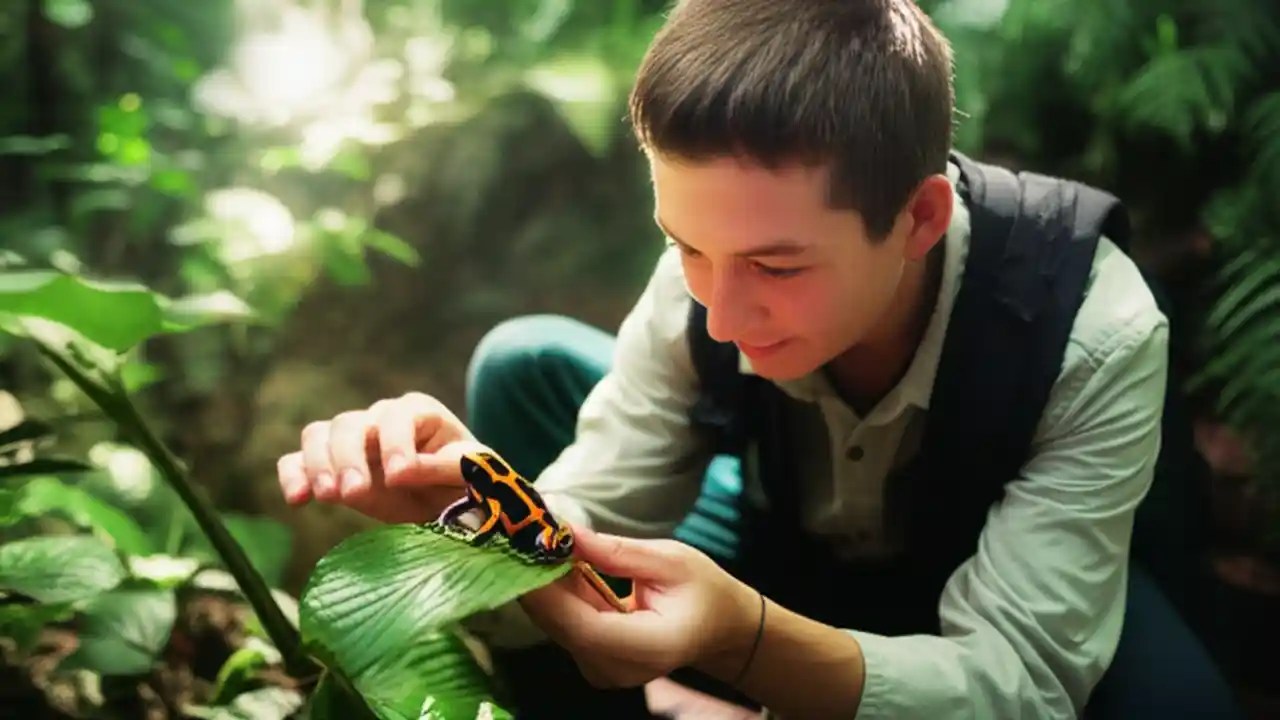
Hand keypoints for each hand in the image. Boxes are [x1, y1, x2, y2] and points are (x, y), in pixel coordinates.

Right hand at [275, 391, 482, 523]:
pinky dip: (293, 475)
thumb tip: (400, 472)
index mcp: (417, 412)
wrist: (449, 499)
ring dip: (319, 465)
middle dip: (349, 458)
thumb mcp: (467, 471)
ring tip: (328, 497)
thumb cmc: (464, 479)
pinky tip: (297, 501)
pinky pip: (298, 459)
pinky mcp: (330, 464)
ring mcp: (351, 439)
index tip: (398, 476)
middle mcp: (378, 418)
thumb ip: (439, 467)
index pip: (396, 418)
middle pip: (350, 424)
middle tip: (354, 493)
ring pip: (319, 435)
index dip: (395, 445)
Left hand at [519, 525, 759, 688]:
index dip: (547, 594)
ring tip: (546, 543)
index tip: (525, 554)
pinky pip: (565, 626)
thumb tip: (566, 533)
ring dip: (547, 584)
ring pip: (557, 625)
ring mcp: (603, 671)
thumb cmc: (703, 591)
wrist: (719, 628)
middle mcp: (618, 669)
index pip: (583, 627)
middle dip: (540, 580)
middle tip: (527, 534)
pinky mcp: (593, 662)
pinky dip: (558, 594)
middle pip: (562, 626)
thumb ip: (616, 552)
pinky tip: (561, 564)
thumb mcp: (670, 560)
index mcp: (647, 648)